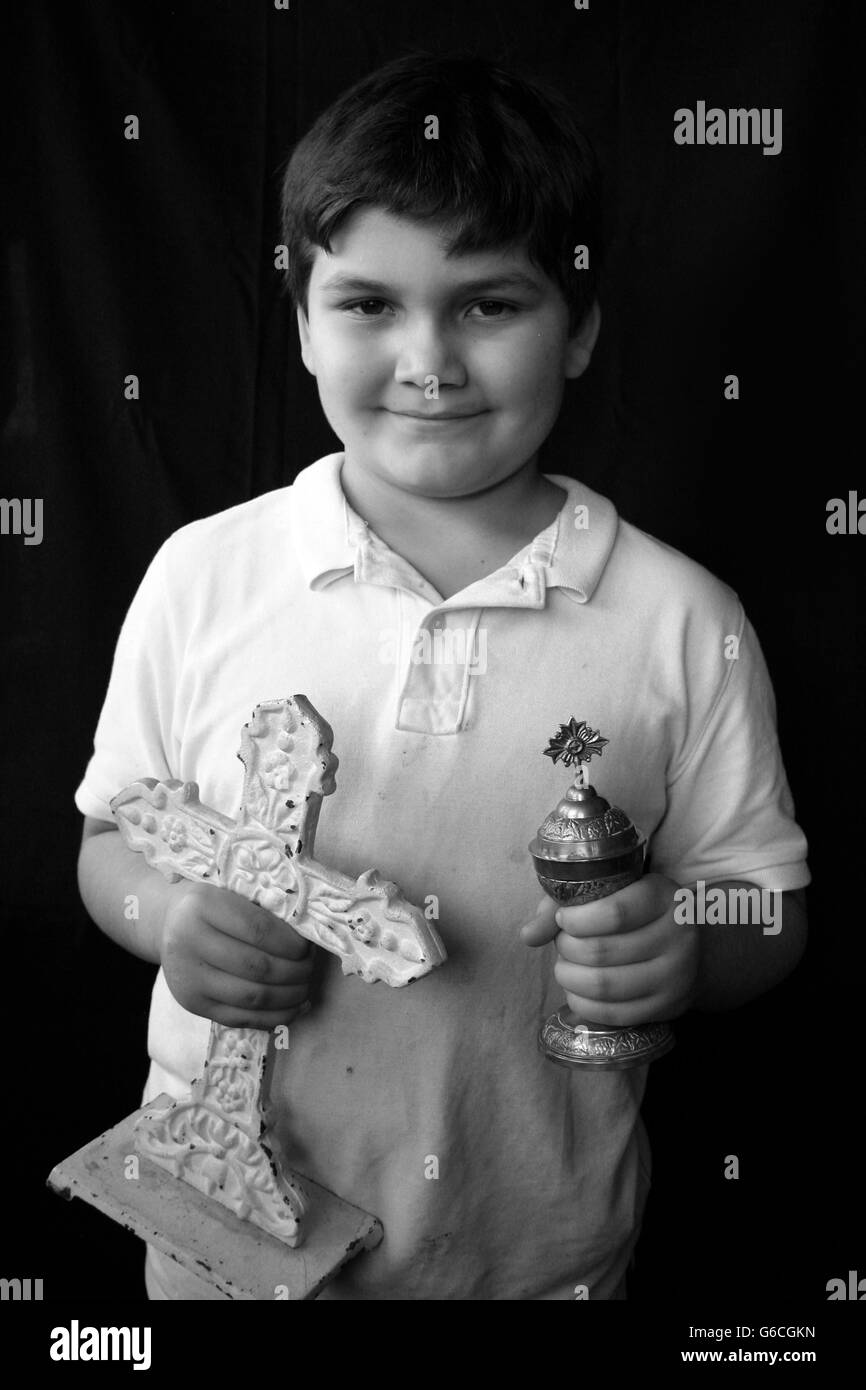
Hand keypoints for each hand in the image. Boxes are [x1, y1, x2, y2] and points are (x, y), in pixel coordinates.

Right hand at [157, 880, 313, 1027]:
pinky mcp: (193, 1005)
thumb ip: (263, 909)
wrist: (167, 924)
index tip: (308, 946)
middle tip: (310, 966)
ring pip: (252, 996)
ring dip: (289, 996)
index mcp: (202, 906)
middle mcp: (188, 942)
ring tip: (306, 987)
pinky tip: (294, 1008)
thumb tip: (308, 939)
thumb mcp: (230, 892)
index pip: (258, 930)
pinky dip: (274, 1017)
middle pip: (257, 967)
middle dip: (294, 971)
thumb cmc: (212, 905)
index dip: (290, 943)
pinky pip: (240, 1018)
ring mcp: (189, 978)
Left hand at [519, 873, 698, 1024]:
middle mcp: (679, 936)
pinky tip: (576, 989)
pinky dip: (582, 1003)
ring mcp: (678, 975)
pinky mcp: (670, 1007)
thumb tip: (527, 935)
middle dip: (567, 949)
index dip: (576, 919)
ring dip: (570, 977)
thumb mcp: (608, 893)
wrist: (687, 946)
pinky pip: (614, 1013)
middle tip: (562, 944)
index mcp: (666, 897)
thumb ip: (562, 906)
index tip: (563, 918)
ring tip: (565, 966)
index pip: (614, 912)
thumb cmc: (635, 913)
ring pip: (605, 985)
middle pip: (602, 951)